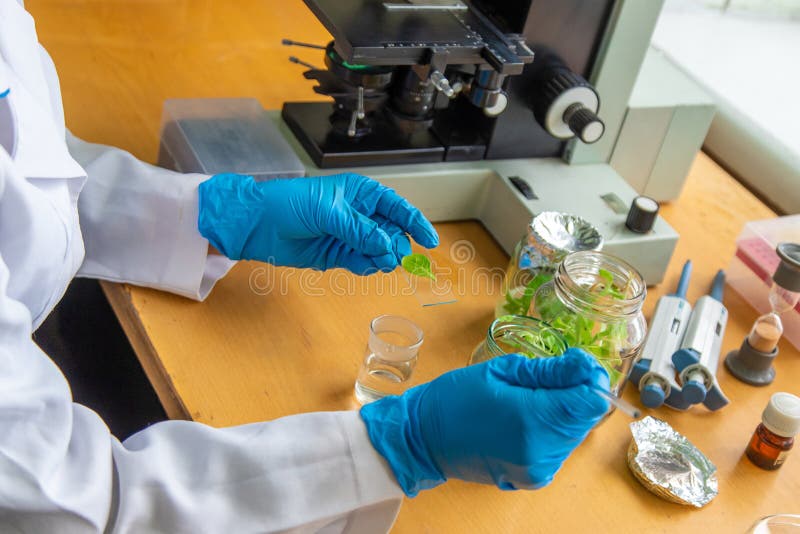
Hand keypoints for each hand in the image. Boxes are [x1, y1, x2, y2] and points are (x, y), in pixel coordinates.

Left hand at [197, 173, 438, 272]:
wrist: (257, 224)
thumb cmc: (289, 203)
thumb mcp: (328, 212)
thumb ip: (359, 230)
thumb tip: (386, 245)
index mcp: (361, 194)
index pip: (397, 207)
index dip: (415, 223)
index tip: (430, 241)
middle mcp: (360, 215)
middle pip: (392, 232)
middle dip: (396, 244)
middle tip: (391, 255)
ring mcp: (350, 236)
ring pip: (380, 251)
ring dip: (382, 258)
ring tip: (375, 260)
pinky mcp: (338, 255)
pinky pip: (363, 263)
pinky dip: (367, 266)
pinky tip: (364, 265)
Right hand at [360, 349, 608, 495]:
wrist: (423, 438)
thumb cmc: (455, 399)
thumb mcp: (500, 371)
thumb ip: (549, 370)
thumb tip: (584, 367)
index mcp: (531, 420)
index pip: (591, 402)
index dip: (589, 379)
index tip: (574, 365)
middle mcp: (541, 452)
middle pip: (585, 418)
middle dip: (574, 394)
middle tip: (544, 376)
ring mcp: (537, 470)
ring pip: (573, 433)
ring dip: (561, 413)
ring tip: (527, 398)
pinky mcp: (533, 478)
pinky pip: (558, 448)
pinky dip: (550, 430)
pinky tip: (525, 419)